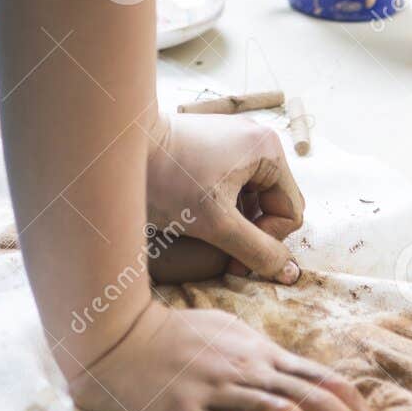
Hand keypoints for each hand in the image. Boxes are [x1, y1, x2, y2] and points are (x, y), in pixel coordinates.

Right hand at [72, 302, 406, 410]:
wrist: (115, 336)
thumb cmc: (170, 337)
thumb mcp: (226, 335)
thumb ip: (261, 357)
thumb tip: (294, 378)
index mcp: (263, 351)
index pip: (327, 382)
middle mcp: (250, 367)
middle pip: (317, 400)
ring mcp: (220, 387)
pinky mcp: (188, 409)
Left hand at [146, 113, 303, 283]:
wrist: (121, 145)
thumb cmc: (168, 179)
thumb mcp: (216, 224)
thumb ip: (257, 251)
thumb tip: (290, 274)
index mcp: (269, 149)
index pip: (290, 212)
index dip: (268, 241)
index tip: (235, 257)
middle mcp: (258, 137)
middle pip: (273, 202)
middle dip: (253, 232)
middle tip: (222, 253)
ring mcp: (236, 137)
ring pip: (252, 195)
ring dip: (237, 221)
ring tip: (206, 233)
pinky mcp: (215, 142)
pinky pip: (235, 182)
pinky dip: (223, 204)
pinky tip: (197, 214)